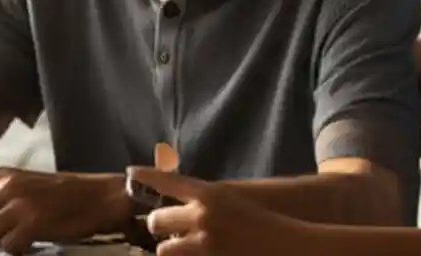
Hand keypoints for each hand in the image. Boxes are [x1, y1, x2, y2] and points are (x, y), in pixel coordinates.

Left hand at [0, 167, 130, 254]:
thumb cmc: (60, 196)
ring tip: (12, 240)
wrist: (99, 195)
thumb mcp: (22, 187)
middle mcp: (5, 186)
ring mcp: (19, 203)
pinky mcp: (34, 221)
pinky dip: (14, 250)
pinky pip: (8, 245)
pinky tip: (27, 245)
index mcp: (0, 175)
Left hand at [128, 167, 313, 255]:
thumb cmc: (264, 223)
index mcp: (209, 195)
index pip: (167, 180)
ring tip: (183, 248)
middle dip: (159, 226)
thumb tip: (177, 200)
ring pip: (164, 250)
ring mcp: (205, 245)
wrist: (291, 246)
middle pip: (157, 221)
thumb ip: (204, 200)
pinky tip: (197, 254)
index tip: (130, 172)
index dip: (146, 175)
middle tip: (165, 230)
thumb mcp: (233, 200)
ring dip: (170, 249)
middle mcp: (202, 218)